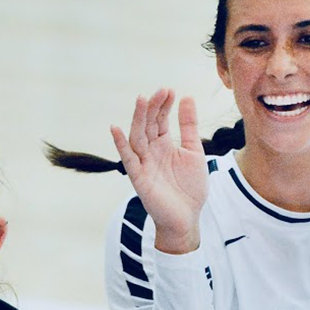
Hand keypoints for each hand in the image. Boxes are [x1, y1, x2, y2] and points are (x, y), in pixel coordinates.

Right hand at [110, 88, 206, 253]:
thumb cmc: (190, 188)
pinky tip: (115, 129)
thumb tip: (187, 97)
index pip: (160, 119)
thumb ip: (188, 126)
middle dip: (153, 108)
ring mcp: (143, 164)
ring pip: (137, 137)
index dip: (164, 105)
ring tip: (142, 99)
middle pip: (147, 125)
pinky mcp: (139, 178)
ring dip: (138, 119)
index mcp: (163, 144)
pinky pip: (128, 160)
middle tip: (160, 91)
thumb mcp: (194, 151)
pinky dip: (121, 145)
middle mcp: (151, 151)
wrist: (187, 218)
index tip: (171, 91)